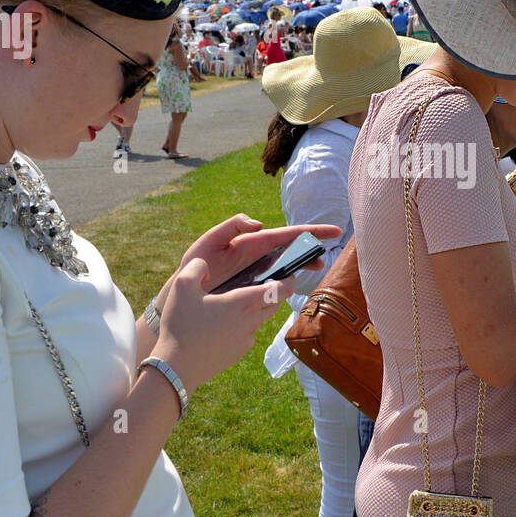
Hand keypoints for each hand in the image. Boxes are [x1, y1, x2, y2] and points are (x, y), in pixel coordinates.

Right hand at [153, 260, 293, 391]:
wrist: (176, 367)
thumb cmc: (180, 325)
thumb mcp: (182, 286)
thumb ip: (197, 267)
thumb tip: (206, 265)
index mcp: (244, 302)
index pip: (282, 290)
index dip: (288, 280)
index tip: (287, 273)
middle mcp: (251, 321)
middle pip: (274, 304)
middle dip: (271, 293)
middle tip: (256, 284)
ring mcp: (247, 339)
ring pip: (259, 319)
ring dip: (252, 310)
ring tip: (230, 304)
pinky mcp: (239, 352)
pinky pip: (246, 334)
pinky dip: (240, 326)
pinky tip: (218, 325)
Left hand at [169, 214, 340, 297]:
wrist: (183, 292)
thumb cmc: (196, 264)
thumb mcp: (211, 240)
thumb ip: (232, 226)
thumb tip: (260, 224)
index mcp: (252, 242)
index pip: (286, 234)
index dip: (310, 231)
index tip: (332, 231)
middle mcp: (259, 258)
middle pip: (292, 252)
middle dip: (311, 252)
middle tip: (326, 257)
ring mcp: (258, 276)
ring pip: (287, 270)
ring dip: (302, 268)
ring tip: (316, 269)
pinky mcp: (254, 292)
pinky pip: (276, 288)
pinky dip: (287, 287)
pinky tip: (293, 288)